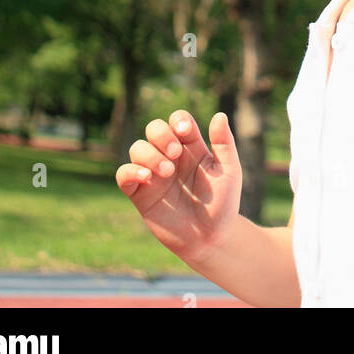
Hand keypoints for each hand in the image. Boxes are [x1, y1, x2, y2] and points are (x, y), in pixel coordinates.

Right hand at [116, 110, 242, 265]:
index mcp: (191, 147)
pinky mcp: (141, 194)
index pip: (178, 120)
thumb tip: (219, 115)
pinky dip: (130, 170)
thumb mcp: (229, 172)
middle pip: (154, 128)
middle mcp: (170, 157)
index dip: (178, 120)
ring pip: (137, 148)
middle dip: (162, 134)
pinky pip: (123, 174)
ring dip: (149, 154)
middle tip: (175, 154)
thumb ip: (224, 144)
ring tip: (167, 171)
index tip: (186, 132)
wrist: (210, 238)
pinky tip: (146, 177)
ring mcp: (154, 175)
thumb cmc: (223, 204)